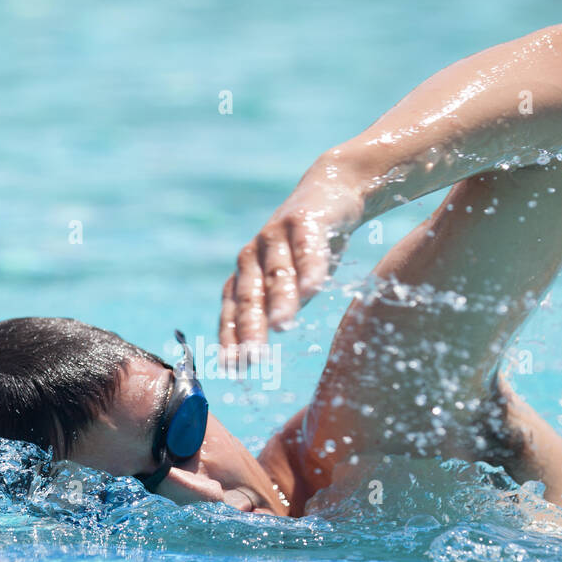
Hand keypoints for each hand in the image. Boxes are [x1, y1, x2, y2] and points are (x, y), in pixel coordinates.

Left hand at [219, 155, 363, 360]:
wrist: (330, 192)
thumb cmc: (305, 248)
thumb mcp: (288, 283)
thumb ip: (275, 311)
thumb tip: (258, 357)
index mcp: (245, 276)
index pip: (232, 312)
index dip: (231, 339)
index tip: (233, 368)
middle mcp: (253, 257)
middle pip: (249, 297)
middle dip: (250, 328)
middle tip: (254, 357)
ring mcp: (276, 236)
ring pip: (277, 274)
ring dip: (279, 300)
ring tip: (282, 326)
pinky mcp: (303, 220)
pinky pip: (307, 248)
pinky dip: (310, 268)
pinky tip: (314, 289)